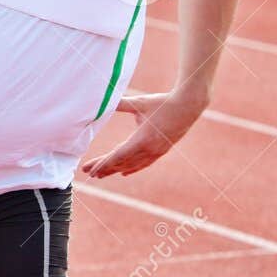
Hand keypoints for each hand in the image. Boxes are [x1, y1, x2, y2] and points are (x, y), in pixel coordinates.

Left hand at [80, 87, 207, 179]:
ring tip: (100, 175)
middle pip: (122, 163)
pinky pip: (143, 164)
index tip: (89, 168)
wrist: (188, 106)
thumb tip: (104, 101)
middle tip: (88, 172)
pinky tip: (123, 173)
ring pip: (132, 166)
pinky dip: (131, 169)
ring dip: (115, 170)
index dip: (101, 163)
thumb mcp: (139, 102)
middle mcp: (149, 150)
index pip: (117, 156)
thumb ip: (120, 104)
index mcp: (142, 139)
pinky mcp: (161, 151)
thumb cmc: (162, 102)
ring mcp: (156, 152)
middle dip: (104, 168)